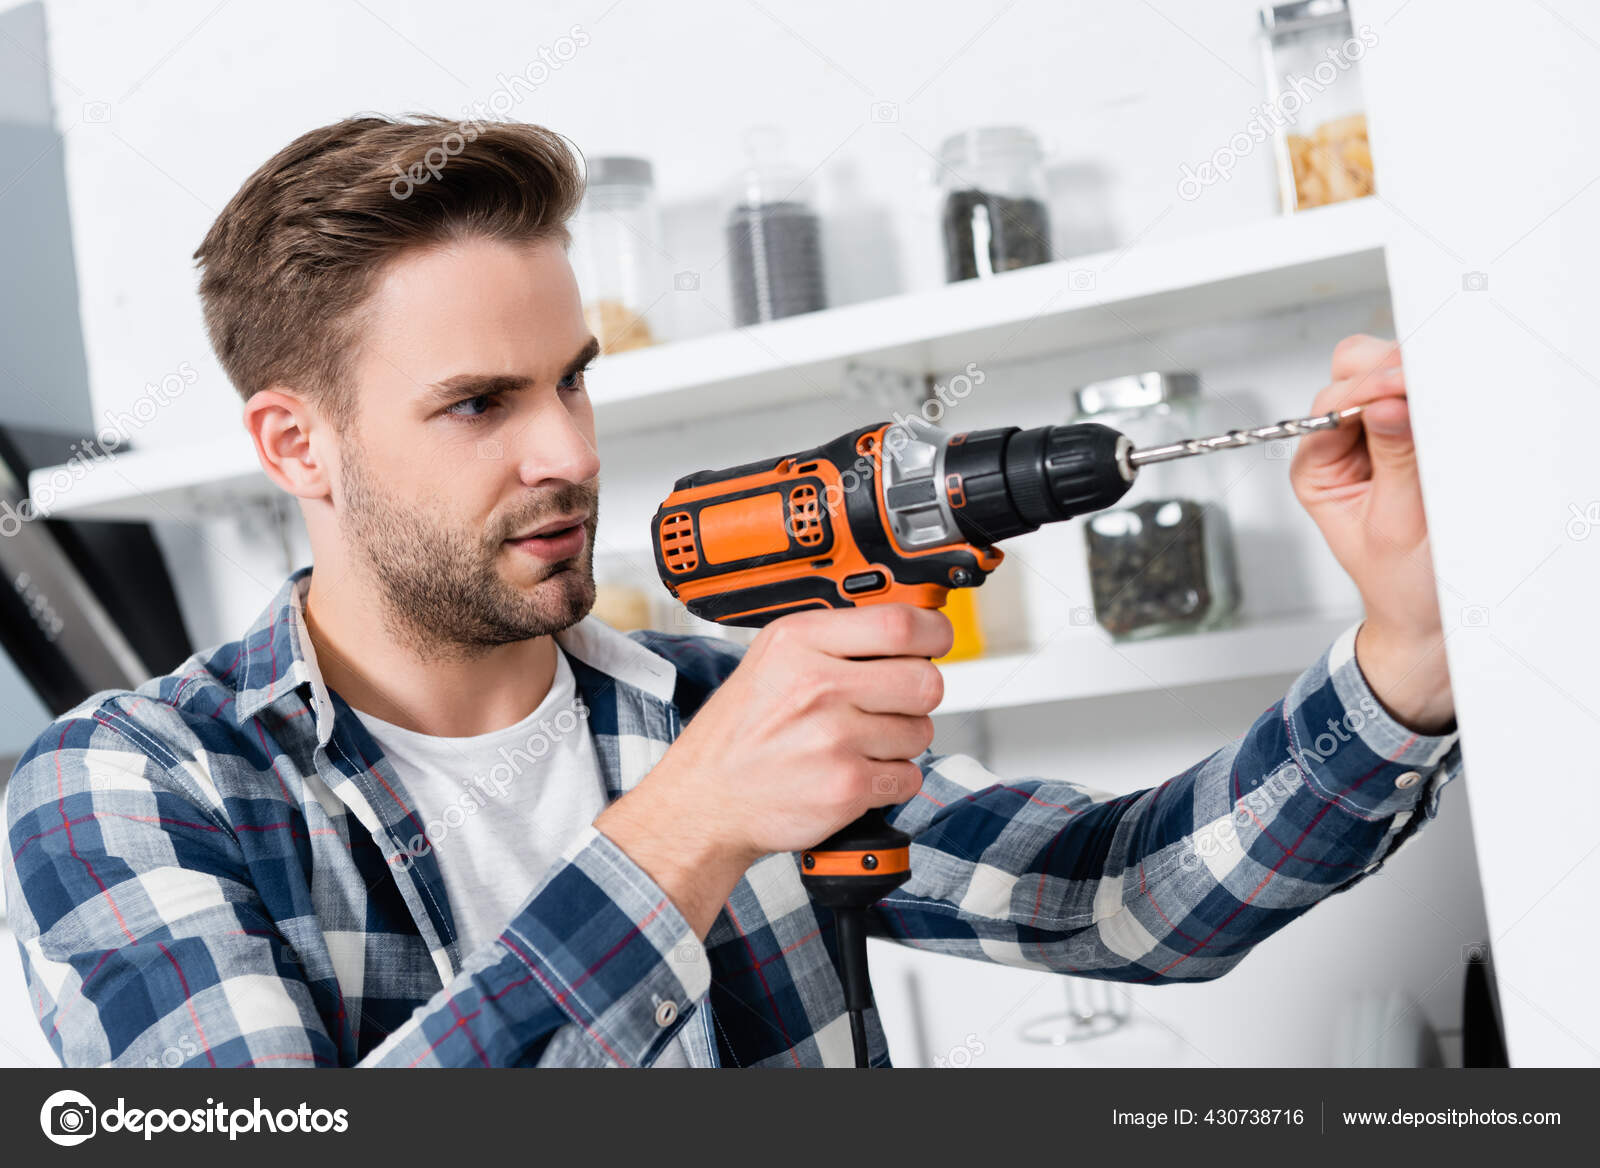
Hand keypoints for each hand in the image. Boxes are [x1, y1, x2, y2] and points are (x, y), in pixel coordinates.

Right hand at [594, 604, 952, 935]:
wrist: (705, 800)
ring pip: (920, 731)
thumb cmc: (742, 731)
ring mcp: (833, 737)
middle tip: (893, 701)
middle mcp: (816, 684)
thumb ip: (835, 640)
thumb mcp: (772, 660)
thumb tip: (910, 624)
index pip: (899, 623)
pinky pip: (908, 776)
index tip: (934, 641)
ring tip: (856, 743)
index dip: (933, 632)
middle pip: (924, 680)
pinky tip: (853, 772)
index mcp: (798, 642)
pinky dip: (891, 780)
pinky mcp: (846, 785)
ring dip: (900, 741)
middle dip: (919, 694)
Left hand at [1291, 334, 1454, 733]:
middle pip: (1352, 376)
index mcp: (1318, 469)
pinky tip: (1448, 410)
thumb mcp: (1396, 525)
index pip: (1331, 405)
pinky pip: (1418, 401)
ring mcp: (1377, 439)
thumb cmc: (1402, 583)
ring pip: (1386, 379)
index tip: (1401, 386)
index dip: (1365, 388)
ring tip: (1440, 398)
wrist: (1429, 614)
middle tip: (1425, 383)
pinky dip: (1433, 397)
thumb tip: (1385, 404)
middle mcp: (1340, 448)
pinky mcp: (1412, 439)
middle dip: (1387, 372)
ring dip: (1413, 381)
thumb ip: (1395, 462)